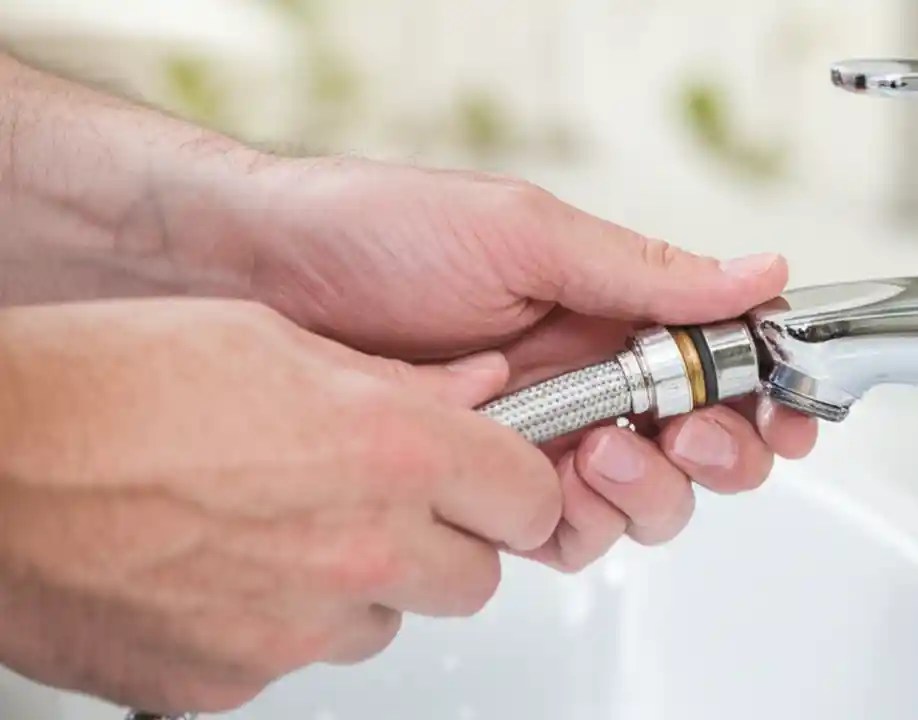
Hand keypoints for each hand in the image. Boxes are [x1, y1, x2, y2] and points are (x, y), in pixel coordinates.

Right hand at [0, 299, 558, 712]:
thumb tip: (473, 393)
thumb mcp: (272, 339)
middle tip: (387, 499)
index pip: (532, 499)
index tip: (497, 476)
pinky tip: (221, 564)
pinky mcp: (230, 682)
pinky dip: (278, 620)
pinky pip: (295, 658)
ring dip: (362, 582)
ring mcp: (296, 630)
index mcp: (388, 451)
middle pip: (475, 576)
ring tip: (281, 522)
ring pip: (385, 621)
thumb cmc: (108, 382)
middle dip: (447, 541)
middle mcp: (359, 551)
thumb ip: (396, 380)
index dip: (516, 486)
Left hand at [232, 157, 819, 569]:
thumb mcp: (526, 235)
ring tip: (599, 447)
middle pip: (702, 446)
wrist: (263, 274)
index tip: (784, 408)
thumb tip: (756, 274)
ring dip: (646, 488)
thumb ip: (644, 273)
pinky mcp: (489, 485)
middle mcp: (588, 376)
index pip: (721, 359)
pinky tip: (550, 480)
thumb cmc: (381, 232)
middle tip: (686, 430)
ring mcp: (542, 436)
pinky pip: (563, 533)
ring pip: (642, 501)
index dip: (766, 390)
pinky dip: (578, 522)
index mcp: (610, 309)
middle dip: (718, 451)